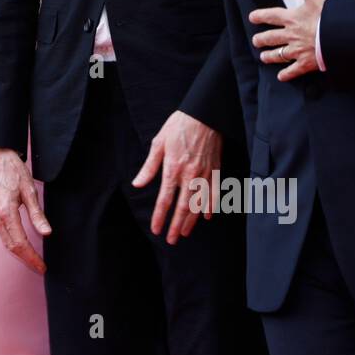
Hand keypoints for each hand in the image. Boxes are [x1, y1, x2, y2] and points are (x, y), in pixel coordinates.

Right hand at [0, 148, 49, 273]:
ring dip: (19, 252)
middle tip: (40, 267)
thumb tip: (46, 233)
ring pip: (6, 241)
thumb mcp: (30, 190)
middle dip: (26, 259)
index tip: (42, 266)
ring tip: (33, 259)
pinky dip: (13, 242)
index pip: (20, 243)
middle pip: (11, 246)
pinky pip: (3, 233)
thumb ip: (37, 214)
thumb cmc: (12, 169)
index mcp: (6, 212)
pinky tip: (23, 244)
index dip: (31, 257)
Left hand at [133, 110, 220, 242]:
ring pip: (199, 204)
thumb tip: (137, 184)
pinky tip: (207, 216)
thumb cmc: (178, 126)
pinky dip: (211, 206)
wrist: (203, 114)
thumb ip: (149, 167)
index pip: (165, 199)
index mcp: (172, 169)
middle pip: (183, 207)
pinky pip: (215, 192)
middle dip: (176, 226)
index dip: (160, 217)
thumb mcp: (158, 143)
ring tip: (185, 233)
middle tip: (171, 240)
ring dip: (192, 221)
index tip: (156, 229)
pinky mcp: (216, 170)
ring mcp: (205, 174)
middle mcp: (189, 175)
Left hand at [250, 0, 329, 81]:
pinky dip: (287, 74)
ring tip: (263, 57)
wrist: (341, 35)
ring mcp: (298, 50)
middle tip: (255, 41)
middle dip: (261, 39)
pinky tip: (281, 76)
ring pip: (278, 55)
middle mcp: (291, 35)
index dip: (260, 16)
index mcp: (292, 18)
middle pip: (271, 38)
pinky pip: (293, 70)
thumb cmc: (329, 15)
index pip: (271, 16)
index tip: (253, 18)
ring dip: (270, 56)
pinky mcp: (307, 63)